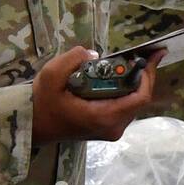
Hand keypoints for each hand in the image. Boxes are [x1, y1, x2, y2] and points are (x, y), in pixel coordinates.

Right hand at [32, 46, 165, 145]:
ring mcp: (111, 130)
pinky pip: (125, 107)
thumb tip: (94, 54)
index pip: (140, 97)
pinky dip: (127, 91)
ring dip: (136, 83)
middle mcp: (113, 127)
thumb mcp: (51, 75)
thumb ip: (73, 59)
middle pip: (140, 99)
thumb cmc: (42, 102)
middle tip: (143, 54)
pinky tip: (121, 76)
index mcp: (104, 116)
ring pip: (134, 104)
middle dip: (143, 76)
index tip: (151, 55)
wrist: (32, 125)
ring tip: (132, 62)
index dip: (148, 75)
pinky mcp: (107, 128)